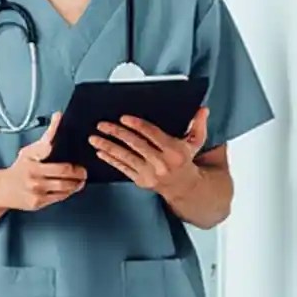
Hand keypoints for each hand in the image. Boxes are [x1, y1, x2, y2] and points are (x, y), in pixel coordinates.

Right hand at [0, 112, 86, 211]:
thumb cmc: (20, 168)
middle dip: (79, 172)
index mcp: (31, 158)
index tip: (78, 147)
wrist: (1, 190)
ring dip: (77, 183)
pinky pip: (60, 197)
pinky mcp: (38, 202)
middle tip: (83, 170)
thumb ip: (47, 136)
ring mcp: (35, 189)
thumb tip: (58, 116)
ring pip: (65, 187)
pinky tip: (70, 188)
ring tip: (80, 180)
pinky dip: (68, 192)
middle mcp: (33, 174)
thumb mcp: (30, 151)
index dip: (63, 144)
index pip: (50, 148)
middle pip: (64, 172)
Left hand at [90, 107, 209, 195]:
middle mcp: (162, 163)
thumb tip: (202, 109)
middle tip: (101, 124)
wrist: (185, 187)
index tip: (123, 118)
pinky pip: (123, 169)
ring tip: (94, 138)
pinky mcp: (141, 181)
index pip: (153, 135)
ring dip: (107, 146)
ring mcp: (150, 173)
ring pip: (125, 157)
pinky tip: (100, 152)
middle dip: (116, 133)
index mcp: (174, 151)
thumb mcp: (195, 143)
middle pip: (136, 144)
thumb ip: (198, 125)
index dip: (137, 125)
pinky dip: (110, 160)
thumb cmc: (186, 160)